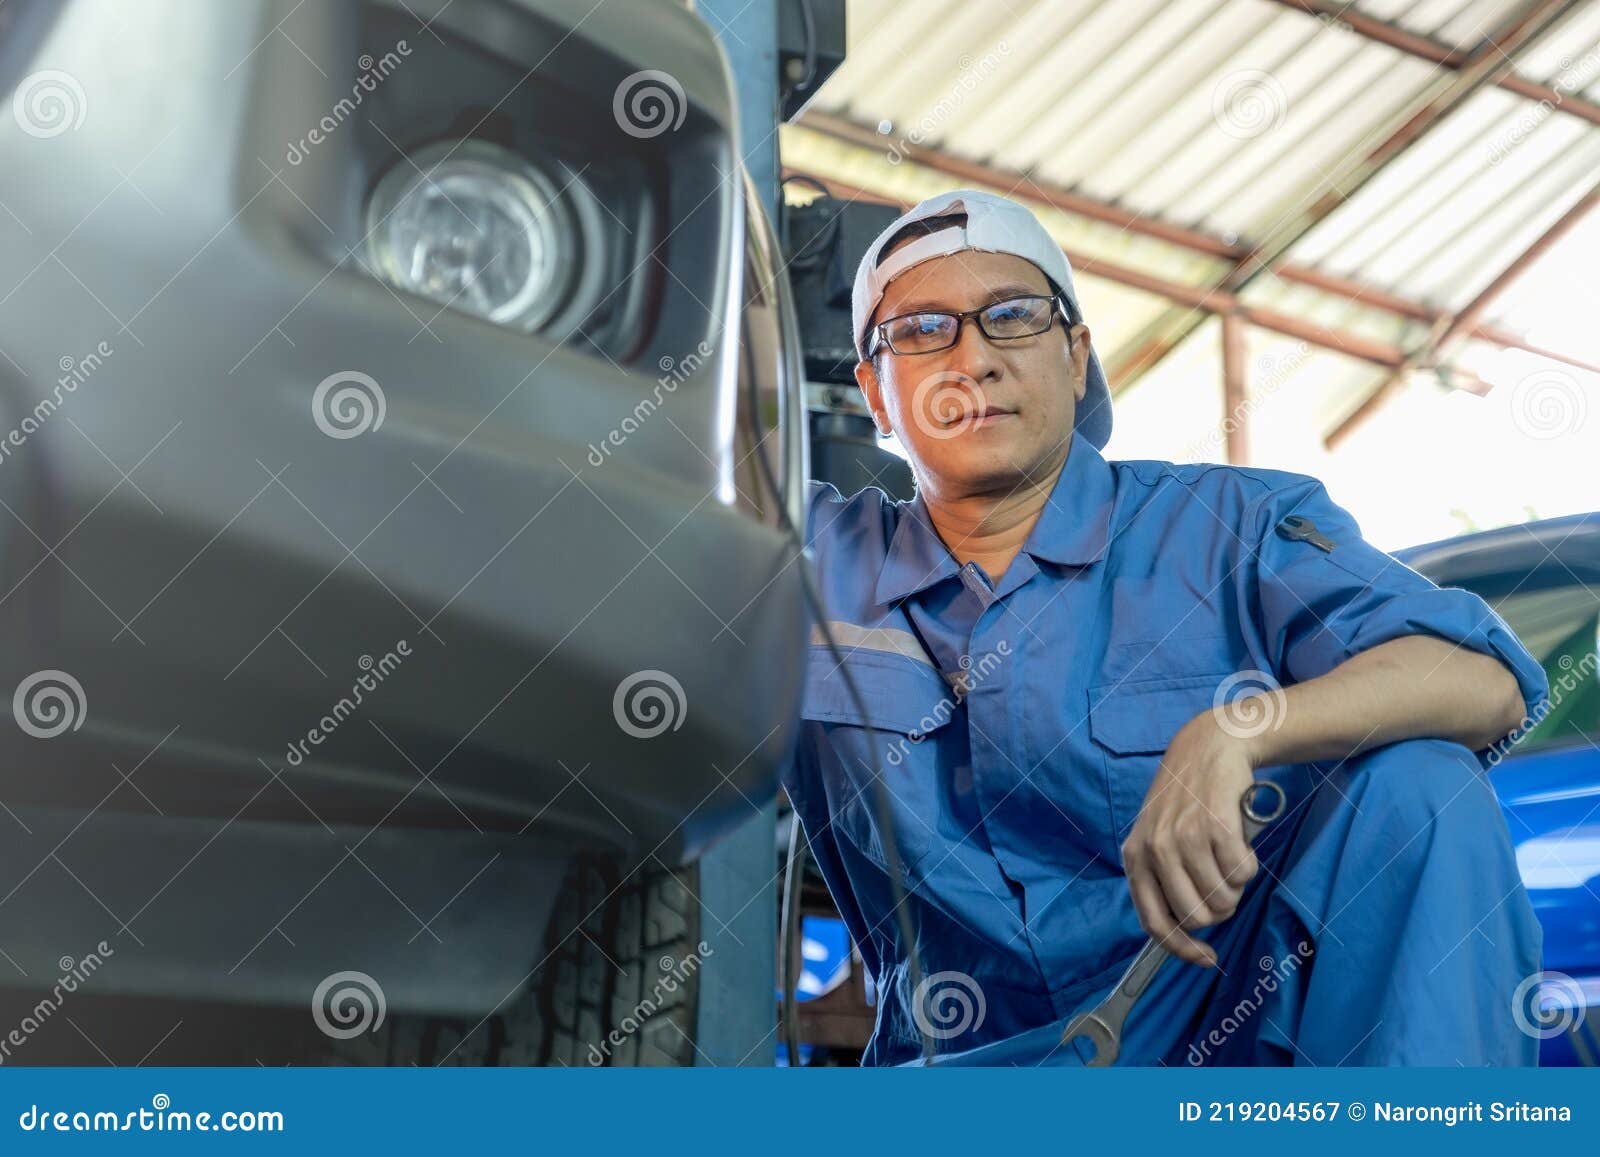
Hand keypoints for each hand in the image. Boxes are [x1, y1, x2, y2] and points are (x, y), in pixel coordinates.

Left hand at [1120, 712, 1259, 966]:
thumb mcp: (1157, 836)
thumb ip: (1162, 878)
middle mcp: (1154, 849)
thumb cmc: (1186, 800)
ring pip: (1222, 899)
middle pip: (1196, 917)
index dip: (1182, 949)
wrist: (1208, 747)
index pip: (1154, 922)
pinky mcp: (1216, 826)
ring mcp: (1184, 836)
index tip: (1206, 958)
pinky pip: (1243, 874)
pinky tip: (1240, 843)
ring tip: (1228, 856)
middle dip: (1218, 909)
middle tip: (1222, 881)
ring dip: (1235, 886)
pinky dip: (1249, 866)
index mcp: (1135, 857)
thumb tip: (1184, 933)